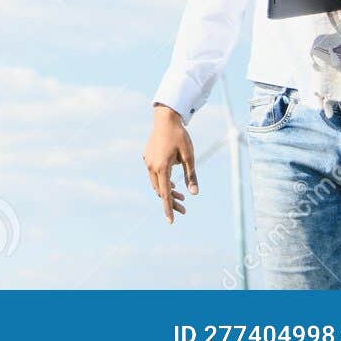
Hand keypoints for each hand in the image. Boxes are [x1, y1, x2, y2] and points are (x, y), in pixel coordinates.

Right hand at [142, 103, 196, 224]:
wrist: (166, 118)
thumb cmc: (180, 137)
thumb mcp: (189, 157)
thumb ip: (191, 176)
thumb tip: (194, 193)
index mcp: (162, 168)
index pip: (165, 194)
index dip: (169, 209)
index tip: (171, 222)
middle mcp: (152, 166)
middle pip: (160, 191)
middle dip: (171, 201)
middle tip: (184, 209)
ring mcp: (147, 161)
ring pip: (156, 183)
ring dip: (167, 190)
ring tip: (181, 195)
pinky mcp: (147, 156)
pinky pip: (153, 173)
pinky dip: (162, 180)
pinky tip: (171, 181)